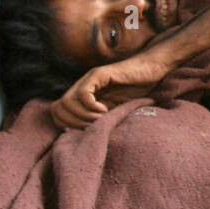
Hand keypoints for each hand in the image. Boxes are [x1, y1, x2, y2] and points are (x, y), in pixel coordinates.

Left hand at [50, 52, 172, 129]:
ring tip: (102, 119)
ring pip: (67, 102)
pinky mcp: (99, 74)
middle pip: (58, 107)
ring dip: (83, 116)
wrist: (152, 70)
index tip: (86, 131)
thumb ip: (99, 119)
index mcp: (81, 95)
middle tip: (94, 127)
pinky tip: (105, 110)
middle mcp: (81, 86)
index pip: (57, 111)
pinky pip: (83, 94)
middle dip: (74, 122)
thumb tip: (84, 139)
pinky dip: (91, 107)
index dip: (67, 124)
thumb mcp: (114, 110)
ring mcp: (88, 79)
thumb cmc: (137, 90)